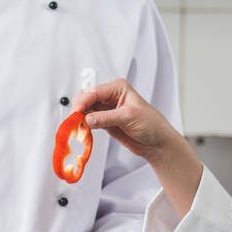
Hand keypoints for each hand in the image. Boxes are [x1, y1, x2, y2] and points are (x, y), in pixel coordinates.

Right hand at [73, 78, 202, 216]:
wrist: (157, 142)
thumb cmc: (152, 125)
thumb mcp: (129, 117)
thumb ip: (106, 118)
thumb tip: (88, 119)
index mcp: (119, 88)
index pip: (94, 91)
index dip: (83, 102)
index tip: (76, 113)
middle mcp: (111, 96)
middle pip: (86, 98)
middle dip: (79, 109)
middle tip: (74, 121)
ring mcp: (106, 109)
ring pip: (85, 110)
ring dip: (80, 118)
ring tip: (78, 128)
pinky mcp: (104, 121)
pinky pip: (88, 120)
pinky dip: (84, 125)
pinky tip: (83, 131)